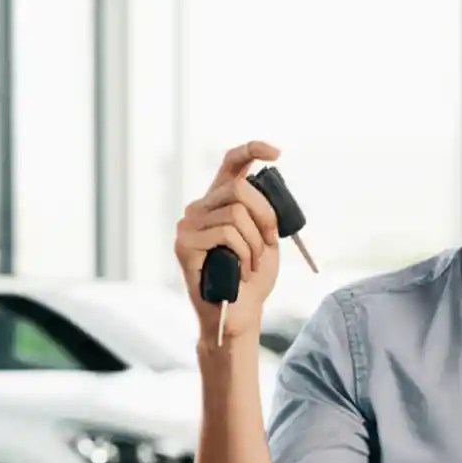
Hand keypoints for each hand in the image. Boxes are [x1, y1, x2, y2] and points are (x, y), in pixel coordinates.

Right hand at [175, 140, 281, 344]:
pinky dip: (243, 254)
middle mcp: (200, 207)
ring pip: (237, 214)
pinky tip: (238, 271)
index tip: (277, 153)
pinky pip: (226, 234)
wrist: (240, 313)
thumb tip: (262, 182)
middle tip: (271, 242)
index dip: (252, 149)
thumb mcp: (265, 236)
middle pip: (241, 189)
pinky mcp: (184, 243)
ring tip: (250, 264)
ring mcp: (188, 225)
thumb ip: (261, 208)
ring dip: (255, 243)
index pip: (231, 163)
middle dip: (266, 216)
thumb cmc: (253, 277)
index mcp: (220, 201)